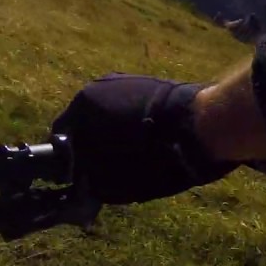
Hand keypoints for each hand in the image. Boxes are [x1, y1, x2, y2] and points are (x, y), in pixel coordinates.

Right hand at [50, 74, 237, 203]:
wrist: (204, 126)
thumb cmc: (154, 157)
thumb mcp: (117, 181)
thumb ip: (91, 180)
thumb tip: (83, 185)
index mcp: (82, 105)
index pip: (61, 135)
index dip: (69, 159)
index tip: (79, 176)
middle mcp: (96, 86)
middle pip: (83, 120)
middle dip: (90, 142)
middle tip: (104, 166)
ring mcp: (123, 80)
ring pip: (106, 111)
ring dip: (111, 130)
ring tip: (129, 152)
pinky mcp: (147, 81)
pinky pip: (127, 105)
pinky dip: (130, 120)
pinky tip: (146, 138)